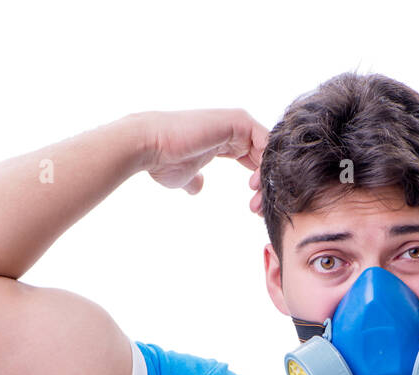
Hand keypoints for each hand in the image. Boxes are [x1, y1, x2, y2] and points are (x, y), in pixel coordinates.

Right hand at [143, 108, 267, 213]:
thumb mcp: (186, 177)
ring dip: (267, 180)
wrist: (150, 147)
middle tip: (257, 209)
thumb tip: (197, 187)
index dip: (259, 184)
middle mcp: (234, 129)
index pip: (255, 160)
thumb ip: (196, 180)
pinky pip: (267, 142)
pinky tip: (255, 184)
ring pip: (269, 152)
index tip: (253, 207)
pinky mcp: (238, 121)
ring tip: (255, 201)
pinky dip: (266, 164)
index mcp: (225, 140)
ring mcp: (238, 123)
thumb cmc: (163, 161)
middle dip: (266, 186)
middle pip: (266, 157)